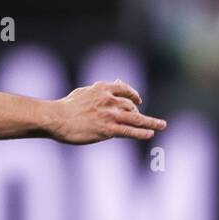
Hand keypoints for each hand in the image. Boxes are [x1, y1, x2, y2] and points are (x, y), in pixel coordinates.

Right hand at [50, 80, 166, 144]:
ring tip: (162, 125)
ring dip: (151, 122)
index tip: (138, 100)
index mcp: (102, 89)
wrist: (56, 118)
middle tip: (143, 120)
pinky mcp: (108, 129)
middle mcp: (109, 100)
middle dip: (138, 112)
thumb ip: (98, 90)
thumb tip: (111, 85)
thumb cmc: (65, 107)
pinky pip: (130, 131)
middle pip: (131, 105)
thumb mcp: (83, 93)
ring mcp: (110, 115)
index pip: (124, 89)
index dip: (133, 95)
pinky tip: (150, 133)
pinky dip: (142, 132)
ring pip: (136, 118)